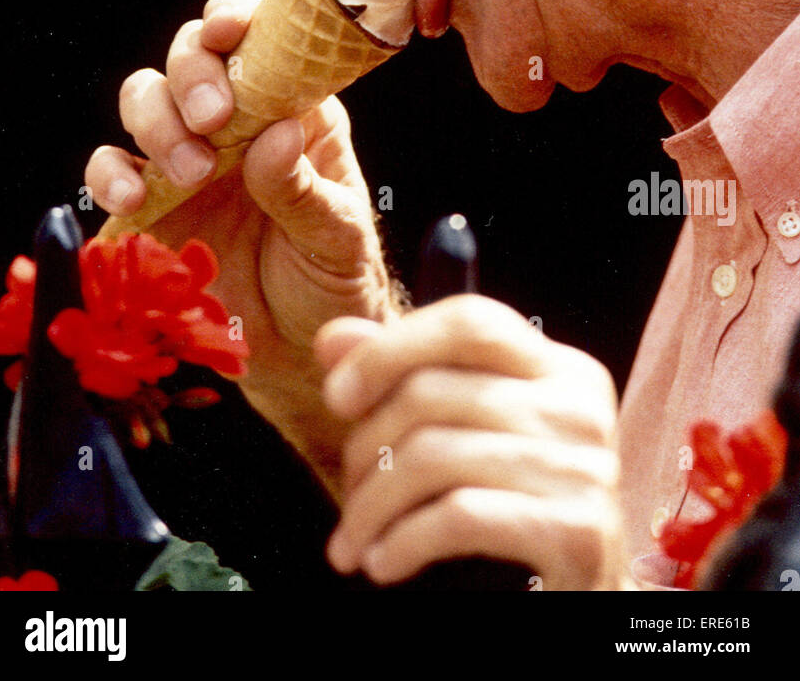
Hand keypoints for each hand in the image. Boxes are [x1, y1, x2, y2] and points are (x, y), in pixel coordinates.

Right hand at [85, 0, 400, 495]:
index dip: (235, 20)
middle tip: (214, 120)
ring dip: (157, 121)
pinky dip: (109, 173)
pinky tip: (132, 198)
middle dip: (192, 74)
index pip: (257, 40)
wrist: (301, 353)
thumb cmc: (333, 282)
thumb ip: (304, 188)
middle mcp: (235, 123)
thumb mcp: (339, 236)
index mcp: (291, 109)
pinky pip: (110, 169)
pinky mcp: (148, 206)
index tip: (229, 31)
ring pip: (145, 99)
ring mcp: (186, 160)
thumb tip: (274, 133)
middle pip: (190, 57)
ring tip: (190, 172)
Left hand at [315, 295, 633, 588]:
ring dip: (371, 506)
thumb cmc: (513, 509)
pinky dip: (403, 541)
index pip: (469, 322)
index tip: (337, 396)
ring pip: (434, 456)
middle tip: (347, 493)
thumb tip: (334, 339)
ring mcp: (585, 469)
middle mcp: (580, 408)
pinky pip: (459, 516)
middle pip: (434, 393)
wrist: (581, 599)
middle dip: (365, 445)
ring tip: (354, 540)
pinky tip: (383, 563)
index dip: (390, 349)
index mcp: (562, 369)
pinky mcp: (578, 533)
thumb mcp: (462, 433)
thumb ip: (404, 376)